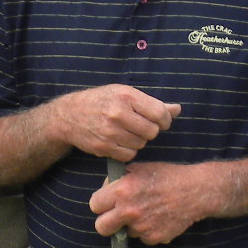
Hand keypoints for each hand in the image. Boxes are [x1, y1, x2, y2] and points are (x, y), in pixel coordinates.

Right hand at [49, 85, 180, 161]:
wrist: (69, 115)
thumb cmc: (101, 101)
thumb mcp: (125, 93)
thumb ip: (152, 103)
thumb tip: (177, 109)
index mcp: (126, 96)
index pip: (160, 113)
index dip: (165, 120)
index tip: (160, 120)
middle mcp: (118, 113)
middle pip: (152, 131)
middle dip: (150, 130)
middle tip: (140, 126)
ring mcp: (110, 132)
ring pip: (141, 144)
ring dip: (138, 140)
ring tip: (127, 132)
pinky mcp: (103, 147)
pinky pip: (129, 154)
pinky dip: (128, 150)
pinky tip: (119, 141)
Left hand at [90, 160, 216, 244]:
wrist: (195, 191)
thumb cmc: (168, 176)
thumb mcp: (140, 168)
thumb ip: (119, 180)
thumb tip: (106, 188)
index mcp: (122, 191)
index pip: (95, 205)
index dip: (100, 204)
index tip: (106, 204)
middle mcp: (129, 211)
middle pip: (101, 227)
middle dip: (106, 222)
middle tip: (116, 216)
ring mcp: (141, 227)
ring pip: (124, 232)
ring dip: (131, 225)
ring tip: (147, 211)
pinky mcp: (153, 237)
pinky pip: (142, 237)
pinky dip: (147, 230)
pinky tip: (157, 217)